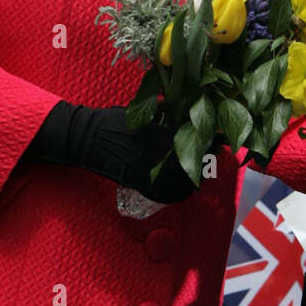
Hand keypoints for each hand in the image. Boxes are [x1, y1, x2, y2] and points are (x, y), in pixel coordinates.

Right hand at [28, 102, 197, 203]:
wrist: (86, 138)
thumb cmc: (114, 121)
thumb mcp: (143, 112)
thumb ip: (165, 113)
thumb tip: (188, 110)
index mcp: (158, 136)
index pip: (194, 141)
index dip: (210, 142)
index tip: (219, 139)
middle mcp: (156, 157)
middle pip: (192, 165)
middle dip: (206, 160)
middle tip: (212, 155)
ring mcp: (148, 173)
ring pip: (182, 183)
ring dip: (195, 178)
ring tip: (202, 170)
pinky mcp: (139, 184)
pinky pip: (166, 194)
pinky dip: (179, 192)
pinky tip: (184, 186)